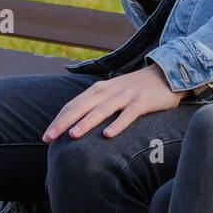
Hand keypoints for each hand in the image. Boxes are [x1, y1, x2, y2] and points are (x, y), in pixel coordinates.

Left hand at [42, 65, 183, 141]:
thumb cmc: (135, 90)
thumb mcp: (112, 94)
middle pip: (82, 106)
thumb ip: (96, 105)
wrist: (166, 75)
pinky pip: (129, 114)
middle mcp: (109, 90)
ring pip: (102, 110)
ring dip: (86, 122)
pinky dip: (118, 124)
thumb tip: (75, 125)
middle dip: (64, 122)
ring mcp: (126, 95)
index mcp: (99, 90)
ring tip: (72, 136)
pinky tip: (108, 135)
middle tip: (48, 138)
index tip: (46, 136)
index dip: (59, 119)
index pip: (73, 105)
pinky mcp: (143, 101)